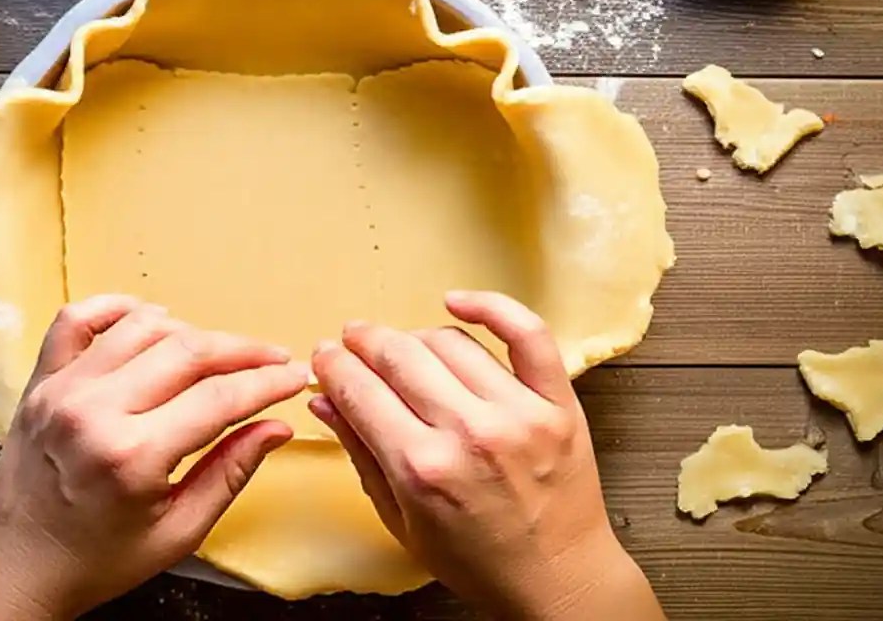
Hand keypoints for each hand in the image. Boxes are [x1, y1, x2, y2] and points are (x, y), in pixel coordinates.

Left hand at [0, 295, 307, 619]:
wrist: (17, 565)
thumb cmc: (98, 559)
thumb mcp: (178, 532)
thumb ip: (230, 473)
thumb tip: (277, 427)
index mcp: (133, 457)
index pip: (219, 398)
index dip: (266, 382)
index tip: (294, 376)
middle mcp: (95, 411)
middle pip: (187, 352)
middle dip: (241, 351)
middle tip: (271, 359)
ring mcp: (62, 389)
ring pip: (142, 327)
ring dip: (189, 332)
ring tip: (216, 353)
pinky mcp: (40, 381)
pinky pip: (78, 319)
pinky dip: (117, 308)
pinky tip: (149, 319)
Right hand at [309, 291, 662, 619]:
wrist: (557, 579)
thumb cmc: (478, 560)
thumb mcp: (400, 521)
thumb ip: (361, 454)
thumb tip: (326, 401)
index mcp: (421, 469)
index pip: (360, 389)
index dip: (333, 365)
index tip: (325, 356)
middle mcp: (469, 434)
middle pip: (398, 357)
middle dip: (363, 342)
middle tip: (352, 341)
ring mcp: (518, 413)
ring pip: (449, 341)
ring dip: (413, 336)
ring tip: (403, 348)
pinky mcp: (557, 404)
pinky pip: (527, 333)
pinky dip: (492, 307)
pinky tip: (459, 302)